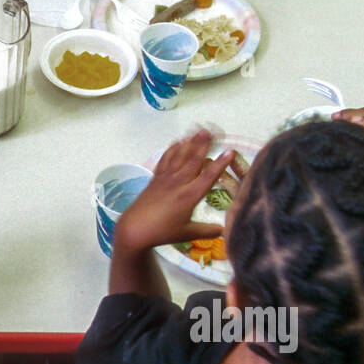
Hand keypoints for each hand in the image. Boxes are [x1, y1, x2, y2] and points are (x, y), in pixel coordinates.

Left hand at [114, 130, 235, 251]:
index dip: (219, 164)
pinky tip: (178, 141)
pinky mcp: (156, 178)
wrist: (134, 228)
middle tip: (212, 131)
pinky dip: (172, 149)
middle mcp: (178, 183)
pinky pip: (166, 159)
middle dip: (203, 145)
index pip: (208, 177)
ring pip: (180, 156)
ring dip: (190, 142)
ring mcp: (166, 178)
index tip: (229, 152)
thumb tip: (225, 230)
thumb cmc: (162, 232)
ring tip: (198, 130)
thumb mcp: (187, 234)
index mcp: (189, 196)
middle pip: (193, 160)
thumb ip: (207, 231)